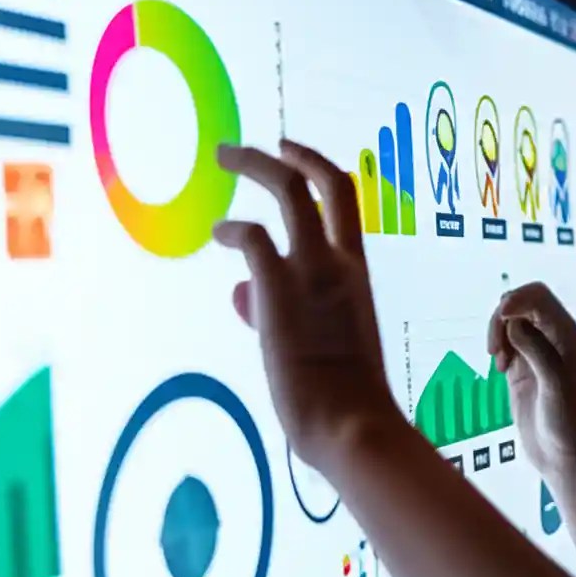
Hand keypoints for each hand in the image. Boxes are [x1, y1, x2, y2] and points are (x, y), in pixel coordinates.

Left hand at [214, 140, 398, 471]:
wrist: (351, 426)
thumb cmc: (344, 400)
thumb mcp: (323, 345)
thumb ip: (280, 309)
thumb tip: (241, 292)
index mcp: (357, 274)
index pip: (346, 200)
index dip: (317, 166)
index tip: (290, 150)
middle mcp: (338, 264)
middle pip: (321, 183)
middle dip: (280, 157)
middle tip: (240, 150)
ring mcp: (312, 273)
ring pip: (289, 194)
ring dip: (253, 166)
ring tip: (223, 157)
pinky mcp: (279, 289)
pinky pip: (252, 238)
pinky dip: (233, 230)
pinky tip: (218, 234)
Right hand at [488, 283, 575, 477]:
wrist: (561, 451)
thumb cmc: (566, 420)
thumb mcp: (555, 383)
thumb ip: (536, 350)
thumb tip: (513, 324)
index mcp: (566, 333)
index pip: (538, 296)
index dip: (517, 298)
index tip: (502, 316)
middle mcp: (552, 337)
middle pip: (521, 302)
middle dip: (502, 315)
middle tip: (496, 345)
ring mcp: (535, 350)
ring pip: (509, 320)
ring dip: (496, 332)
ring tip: (498, 360)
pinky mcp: (521, 365)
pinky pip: (504, 340)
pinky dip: (496, 347)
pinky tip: (500, 368)